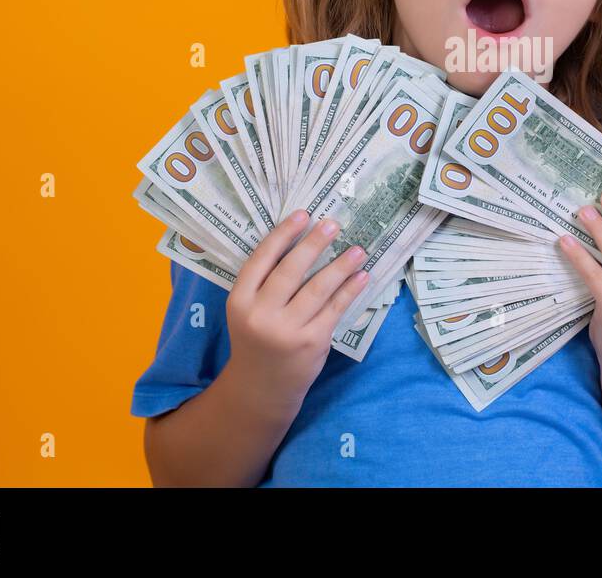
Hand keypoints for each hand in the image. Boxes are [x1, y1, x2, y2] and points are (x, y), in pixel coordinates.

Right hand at [222, 210, 368, 416]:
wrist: (261, 386)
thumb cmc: (257, 339)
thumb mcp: (248, 311)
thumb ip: (265, 284)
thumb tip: (302, 242)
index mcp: (240, 301)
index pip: (261, 260)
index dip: (283, 235)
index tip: (303, 214)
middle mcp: (261, 315)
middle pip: (291, 270)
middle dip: (314, 244)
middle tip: (333, 224)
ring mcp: (288, 330)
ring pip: (318, 288)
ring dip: (340, 265)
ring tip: (357, 249)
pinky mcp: (312, 342)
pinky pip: (335, 309)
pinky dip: (350, 290)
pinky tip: (362, 276)